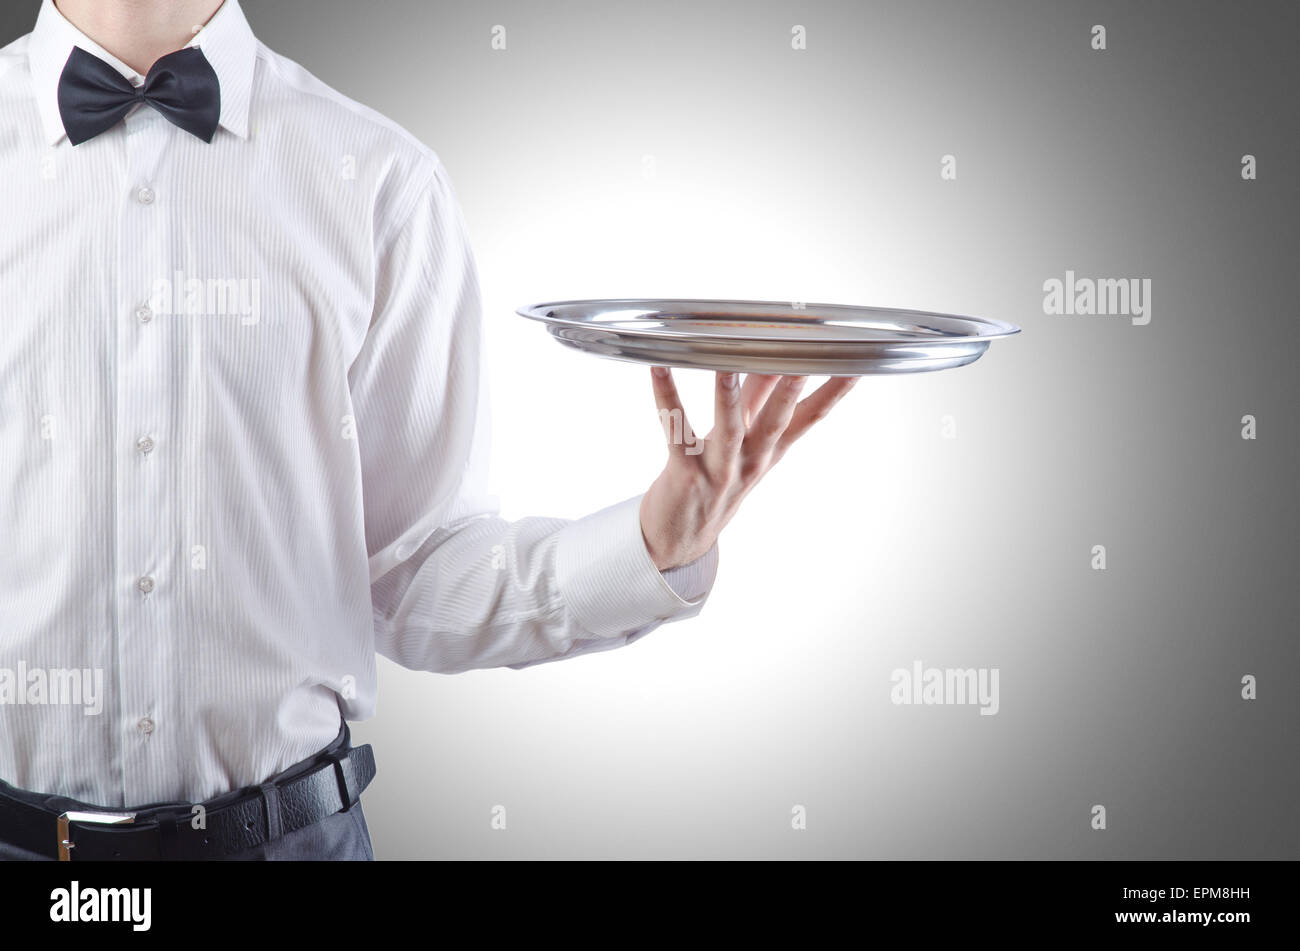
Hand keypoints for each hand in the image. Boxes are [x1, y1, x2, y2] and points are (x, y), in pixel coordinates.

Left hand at [638, 367, 858, 569]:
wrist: (681, 539)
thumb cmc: (716, 479)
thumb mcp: (747, 442)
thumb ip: (760, 398)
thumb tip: (772, 355)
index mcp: (771, 450)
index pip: (812, 416)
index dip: (835, 391)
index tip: (856, 363)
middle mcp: (752, 460)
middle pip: (778, 421)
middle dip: (791, 389)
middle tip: (804, 359)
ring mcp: (720, 469)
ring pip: (729, 428)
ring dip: (727, 395)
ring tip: (726, 364)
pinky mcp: (686, 473)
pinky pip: (675, 431)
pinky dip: (666, 397)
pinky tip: (658, 369)